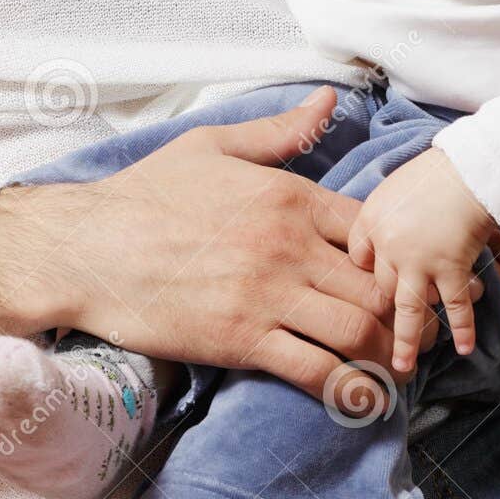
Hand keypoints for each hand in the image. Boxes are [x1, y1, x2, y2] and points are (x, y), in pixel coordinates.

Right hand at [0, 87, 426, 402]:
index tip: (398, 275)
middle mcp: (287, 245)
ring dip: (385, 352)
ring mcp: (267, 296)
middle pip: (374, 284)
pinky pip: (314, 369)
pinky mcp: (241, 340)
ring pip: (357, 329)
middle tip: (413, 330)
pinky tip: (365, 399)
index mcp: (287, 195)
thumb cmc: (145, 193)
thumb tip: (328, 99)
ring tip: (397, 366)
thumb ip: (279, 131)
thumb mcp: (213, 144)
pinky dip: (349, 387)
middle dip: (403, 310)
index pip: (370, 228)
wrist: (86, 246)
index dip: (394, 255)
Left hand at [348, 148, 493, 374]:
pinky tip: (464, 349)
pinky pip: (454, 305)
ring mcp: (419, 259)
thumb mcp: (394, 189)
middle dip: (384, 313)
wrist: (471, 167)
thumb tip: (377, 244)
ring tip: (402, 368)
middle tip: (378, 343)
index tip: (369, 291)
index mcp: (370, 220)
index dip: (363, 276)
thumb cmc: (434, 174)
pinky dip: (462, 328)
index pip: (357, 259)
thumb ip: (383, 219)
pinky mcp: (450, 267)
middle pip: (379, 288)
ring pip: (406, 309)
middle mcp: (388, 244)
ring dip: (406, 342)